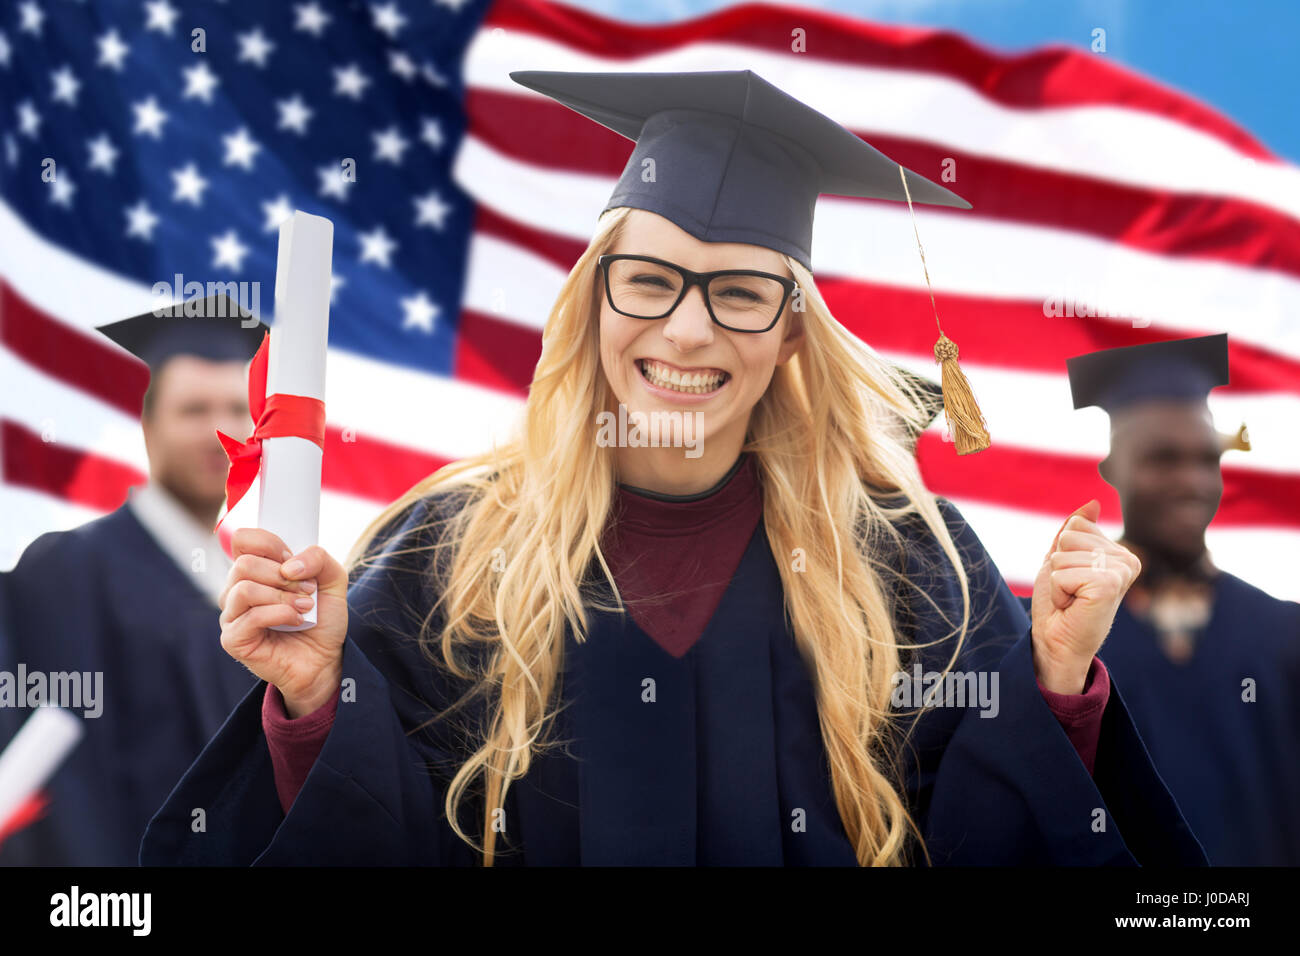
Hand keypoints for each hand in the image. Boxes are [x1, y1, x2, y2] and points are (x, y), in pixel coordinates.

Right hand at [218, 528, 348, 717]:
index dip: (269, 543)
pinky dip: (280, 614)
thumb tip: (289, 565)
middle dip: (282, 575)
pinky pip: (250, 617)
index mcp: (254, 570)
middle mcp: (236, 589)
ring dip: (282, 596)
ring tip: (305, 607)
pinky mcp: (233, 640)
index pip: (242, 539)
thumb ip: (319, 557)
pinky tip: (297, 621)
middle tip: (306, 590)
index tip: (291, 558)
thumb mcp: (333, 579)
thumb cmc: (322, 618)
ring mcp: (232, 615)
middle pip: (244, 563)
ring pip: (244, 589)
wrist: (326, 659)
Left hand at [1029, 500, 1140, 693]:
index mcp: (1120, 552)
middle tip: (1071, 593)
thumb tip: (1093, 503)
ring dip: (1058, 581)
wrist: (1056, 640)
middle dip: (1059, 567)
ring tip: (1072, 600)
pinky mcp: (1109, 585)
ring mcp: (1121, 572)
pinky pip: (1062, 573)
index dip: (1062, 553)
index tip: (1072, 579)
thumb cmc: (1059, 604)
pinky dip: (1058, 590)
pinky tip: (1073, 605)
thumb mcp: (1062, 560)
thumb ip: (1075, 532)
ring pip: (1063, 554)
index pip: (1077, 526)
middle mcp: (1128, 559)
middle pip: (1069, 537)